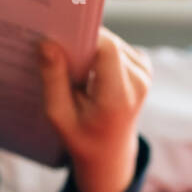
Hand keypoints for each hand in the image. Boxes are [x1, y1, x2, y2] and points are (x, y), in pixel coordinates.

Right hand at [37, 28, 152, 191]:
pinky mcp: (142, 65)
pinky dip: (97, 53)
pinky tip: (85, 70)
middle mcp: (139, 80)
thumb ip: (53, 79)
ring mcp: (145, 72)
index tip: (56, 38)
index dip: (81, 37)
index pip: (106, 48)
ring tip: (72, 69)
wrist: (110, 154)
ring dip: (89, 50)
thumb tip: (46, 43)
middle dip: (81, 43)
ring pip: (110, 42)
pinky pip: (115, 47)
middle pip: (107, 42)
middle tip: (56, 51)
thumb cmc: (81, 137)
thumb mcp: (59, 115)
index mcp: (119, 95)